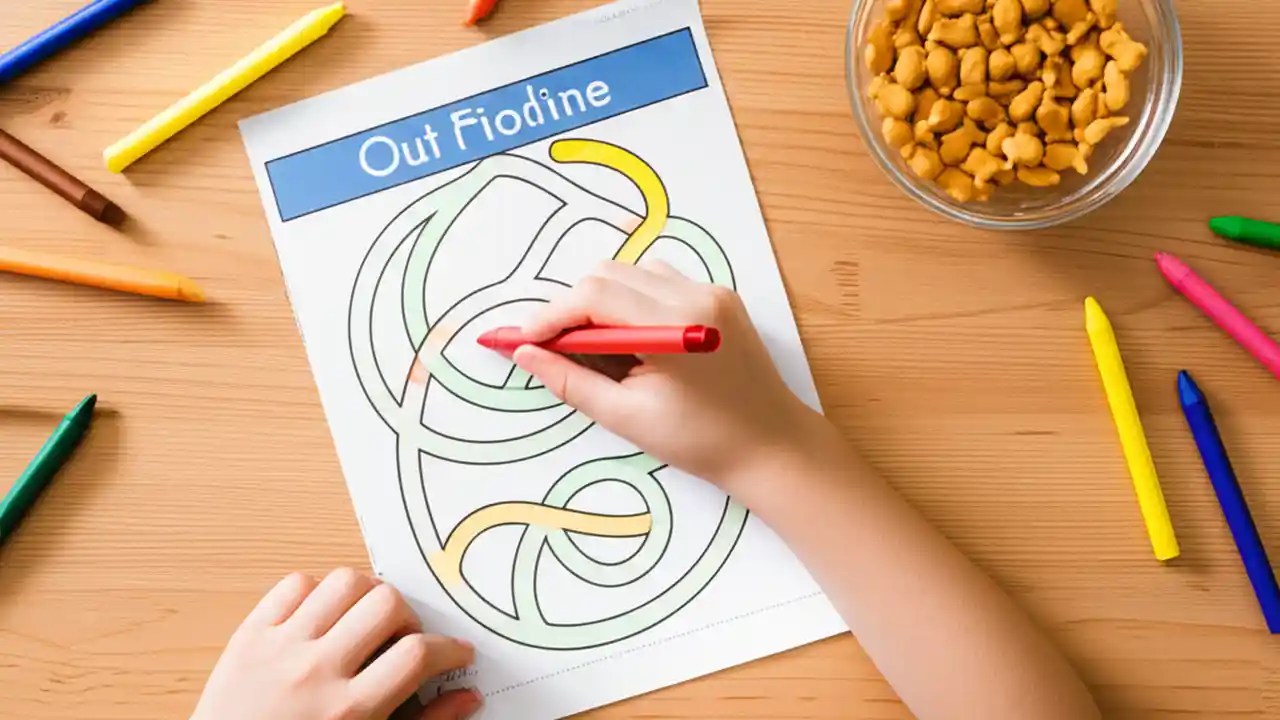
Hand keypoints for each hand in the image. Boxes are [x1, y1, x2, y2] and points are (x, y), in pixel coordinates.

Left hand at [191, 569, 479, 719]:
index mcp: (348, 712)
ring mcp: (279, 648)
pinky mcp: (249, 635)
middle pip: (386, 605)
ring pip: (344, 582)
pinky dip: (317, 591)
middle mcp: (315, 673)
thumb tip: (468, 697)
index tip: (455, 653)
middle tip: (405, 637)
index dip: (448, 649)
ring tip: (367, 619)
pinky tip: (325, 615)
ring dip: (366, 595)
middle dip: (408, 617)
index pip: (417, 655)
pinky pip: (294, 584)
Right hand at [514, 261, 822, 486]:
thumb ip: (571, 380)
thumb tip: (524, 353)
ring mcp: (711, 291)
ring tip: (594, 347)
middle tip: (552, 348)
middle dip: (572, 308)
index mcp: (675, 327)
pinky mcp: (719, 296)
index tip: (522, 339)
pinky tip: (631, 337)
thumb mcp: (626, 418)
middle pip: (608, 275)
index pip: (594, 296)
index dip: (551, 316)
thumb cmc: (701, 442)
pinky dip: (633, 300)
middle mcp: (696, 296)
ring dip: (602, 301)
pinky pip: (659, 281)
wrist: (771, 445)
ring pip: (631, 272)